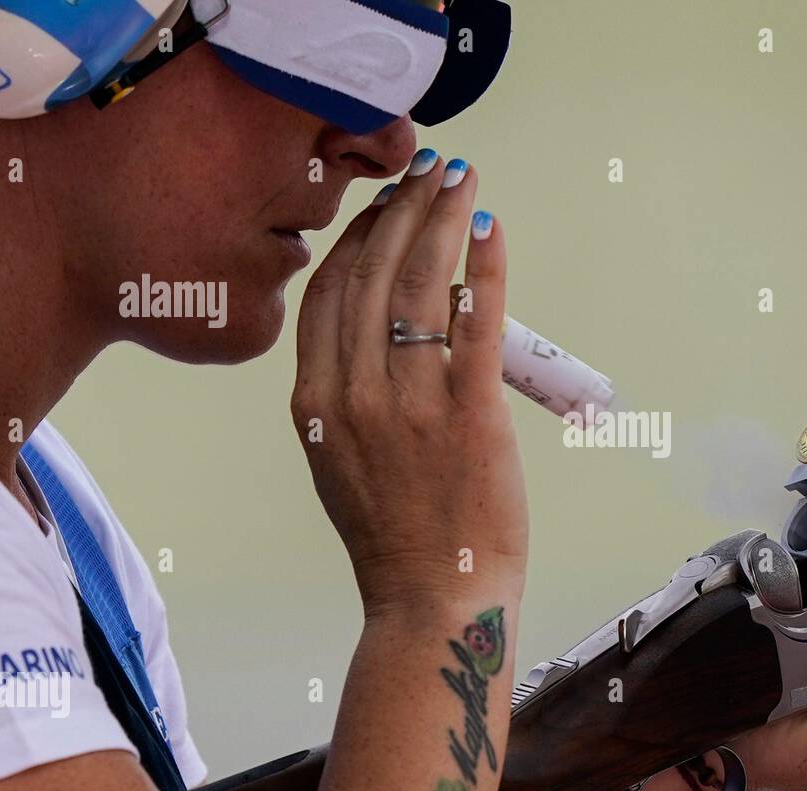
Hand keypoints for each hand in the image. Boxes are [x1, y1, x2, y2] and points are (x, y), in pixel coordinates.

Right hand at [292, 155, 527, 618]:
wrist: (430, 603)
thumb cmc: (395, 540)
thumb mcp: (337, 463)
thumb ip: (343, 400)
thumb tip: (374, 342)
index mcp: (314, 402)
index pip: (329, 293)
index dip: (357, 237)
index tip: (383, 206)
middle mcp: (352, 393)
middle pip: (372, 273)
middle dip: (401, 210)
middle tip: (428, 171)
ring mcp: (408, 403)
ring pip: (420, 285)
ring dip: (441, 221)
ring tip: (460, 182)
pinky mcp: (466, 414)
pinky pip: (474, 324)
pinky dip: (485, 269)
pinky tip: (492, 231)